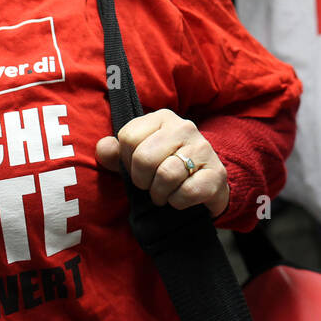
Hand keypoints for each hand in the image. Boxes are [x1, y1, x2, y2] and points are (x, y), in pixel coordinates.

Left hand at [95, 109, 229, 217]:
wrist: (206, 185)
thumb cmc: (164, 169)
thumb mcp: (137, 158)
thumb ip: (115, 153)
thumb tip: (103, 148)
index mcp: (162, 118)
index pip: (128, 138)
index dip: (127, 161)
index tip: (138, 168)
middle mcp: (184, 127)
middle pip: (144, 158)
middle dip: (142, 180)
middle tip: (150, 185)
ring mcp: (203, 149)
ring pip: (166, 175)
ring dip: (160, 194)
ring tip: (164, 194)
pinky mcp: (217, 173)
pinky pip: (187, 192)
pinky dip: (178, 202)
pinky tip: (181, 198)